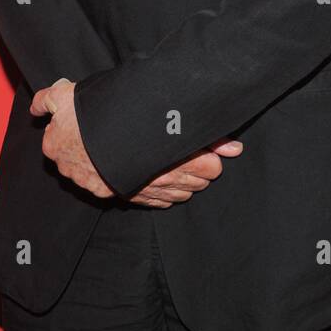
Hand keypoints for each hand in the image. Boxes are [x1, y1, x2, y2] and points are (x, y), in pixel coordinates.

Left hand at [32, 78, 114, 198]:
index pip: (55, 136)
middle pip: (71, 154)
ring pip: (86, 168)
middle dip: (81, 145)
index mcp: (52, 146)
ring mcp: (84, 179)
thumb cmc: (93, 116)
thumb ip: (43, 101)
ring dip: (94, 159)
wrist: (127, 136)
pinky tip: (117, 157)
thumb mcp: (62, 95)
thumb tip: (35, 108)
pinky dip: (108, 172)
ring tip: (110, 142)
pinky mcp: (102, 189)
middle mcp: (64, 166)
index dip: (69, 126)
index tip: (81, 121)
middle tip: (97, 130)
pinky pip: (103, 180)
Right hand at [128, 139, 243, 208]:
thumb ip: (212, 141)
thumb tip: (236, 149)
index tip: (203, 151)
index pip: (214, 168)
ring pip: (185, 194)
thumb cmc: (134, 133)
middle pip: (201, 182)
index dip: (210, 158)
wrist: (95, 151)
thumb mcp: (176, 130)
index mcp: (181, 161)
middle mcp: (170, 180)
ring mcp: (156, 192)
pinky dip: (166, 191)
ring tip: (173, 165)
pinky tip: (160, 178)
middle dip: (199, 170)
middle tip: (187, 156)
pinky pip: (166, 201)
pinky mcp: (142, 199)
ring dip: (183, 182)